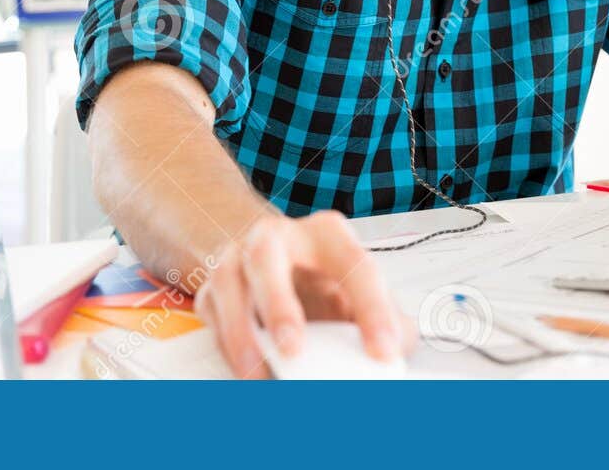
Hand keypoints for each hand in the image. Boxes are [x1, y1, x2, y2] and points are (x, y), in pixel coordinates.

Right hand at [193, 209, 406, 377]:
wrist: (272, 263)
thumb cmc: (321, 279)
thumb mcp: (360, 290)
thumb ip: (387, 318)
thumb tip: (397, 352)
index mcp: (327, 235)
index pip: (354, 264)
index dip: (372, 310)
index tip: (383, 352)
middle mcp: (277, 237)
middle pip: (268, 256)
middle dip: (278, 304)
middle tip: (293, 350)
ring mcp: (237, 258)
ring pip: (228, 282)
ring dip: (241, 332)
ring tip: (259, 373)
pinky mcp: (212, 288)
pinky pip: (212, 314)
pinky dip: (225, 347)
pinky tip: (245, 372)